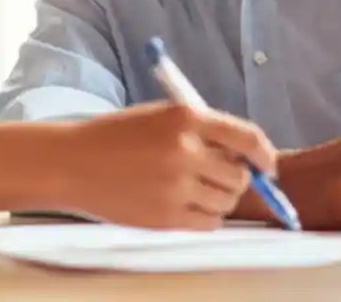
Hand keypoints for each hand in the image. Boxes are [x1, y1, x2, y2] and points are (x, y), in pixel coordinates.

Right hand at [64, 102, 276, 229]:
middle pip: (239, 176)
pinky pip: (208, 223)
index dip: (264, 155)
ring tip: (196, 189)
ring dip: (220, 198)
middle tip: (220, 176)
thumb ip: (202, 132)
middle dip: (238, 178)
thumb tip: (246, 158)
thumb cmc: (116, 136)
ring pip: (226, 201)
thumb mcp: (159, 117)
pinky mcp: (166, 216)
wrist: (72, 162)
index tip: (268, 166)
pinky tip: (187, 205)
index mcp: (185, 118)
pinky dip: (207, 216)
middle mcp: (186, 151)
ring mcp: (176, 186)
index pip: (247, 138)